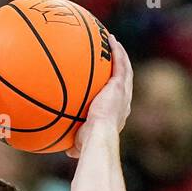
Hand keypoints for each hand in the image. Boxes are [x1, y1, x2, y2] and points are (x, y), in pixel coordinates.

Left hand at [68, 35, 131, 157]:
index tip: (108, 83)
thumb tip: (67, 151)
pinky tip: (109, 39)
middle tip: (113, 57)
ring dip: (120, 54)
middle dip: (119, 68)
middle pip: (123, 80)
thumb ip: (74, 144)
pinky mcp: (120, 84)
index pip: (116, 99)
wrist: (99, 136)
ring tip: (112, 42)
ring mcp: (123, 92)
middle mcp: (123, 101)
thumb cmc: (88, 144)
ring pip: (124, 68)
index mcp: (116, 114)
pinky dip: (116, 51)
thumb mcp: (79, 144)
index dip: (114, 89)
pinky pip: (120, 63)